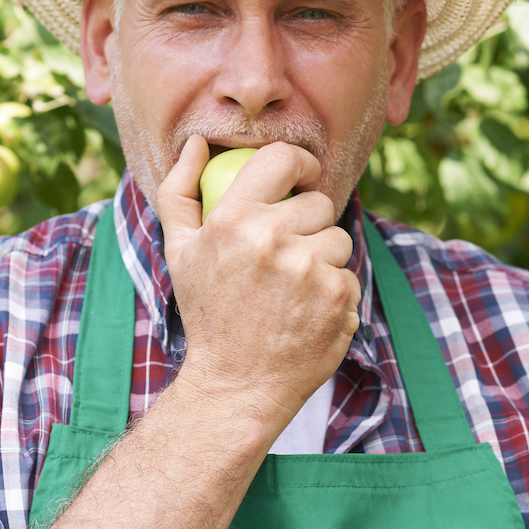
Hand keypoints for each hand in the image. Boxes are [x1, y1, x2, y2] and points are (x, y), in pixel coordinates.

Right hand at [155, 135, 359, 440]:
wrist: (235, 385)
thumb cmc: (208, 314)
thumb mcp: (179, 252)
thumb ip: (180, 191)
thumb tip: (195, 143)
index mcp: (231, 220)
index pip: (283, 159)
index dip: (300, 165)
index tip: (302, 179)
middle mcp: (271, 239)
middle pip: (318, 203)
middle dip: (308, 225)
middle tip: (286, 258)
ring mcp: (308, 269)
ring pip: (338, 239)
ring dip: (323, 260)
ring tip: (293, 291)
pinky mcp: (338, 297)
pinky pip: (349, 275)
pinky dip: (334, 294)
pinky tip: (306, 314)